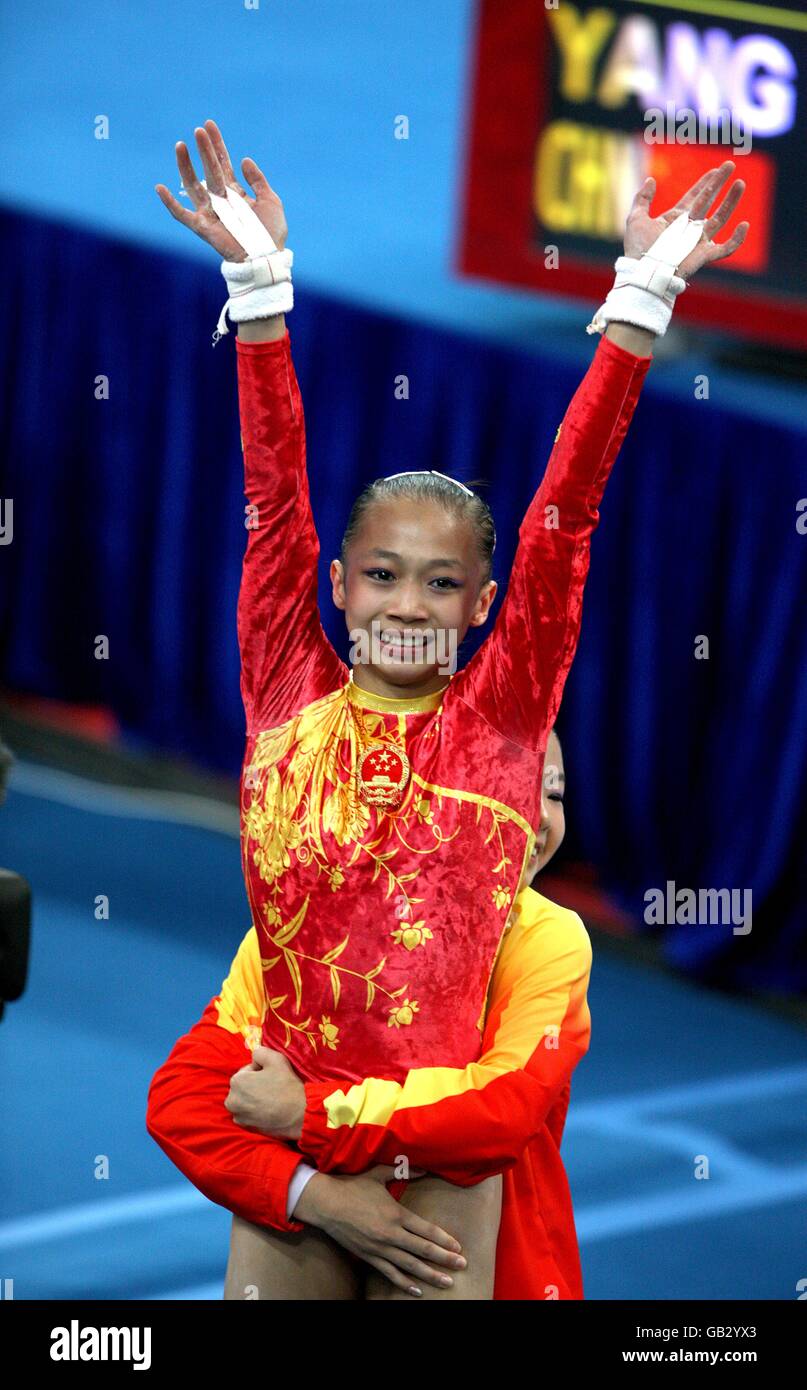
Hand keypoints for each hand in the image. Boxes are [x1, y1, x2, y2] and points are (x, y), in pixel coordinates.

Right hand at [155, 118, 287, 260]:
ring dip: (185, 166)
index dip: (216, 145)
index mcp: (236, 193)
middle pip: (209, 169)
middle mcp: (221, 200)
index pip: (223, 163)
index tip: (209, 124)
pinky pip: (181, 214)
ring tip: (180, 145)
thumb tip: (244, 160)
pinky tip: (159, 188)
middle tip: (198, 130)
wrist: (267, 258)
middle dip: (204, 149)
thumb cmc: (271, 233)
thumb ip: (258, 180)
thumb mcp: (270, 200)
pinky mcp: (202, 227)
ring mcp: (210, 212)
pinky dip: (170, 203)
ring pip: (193, 185)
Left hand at [225, 1046, 304, 1138]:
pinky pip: (248, 1113)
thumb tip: (254, 1057)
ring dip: (255, 1097)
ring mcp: (238, 1116)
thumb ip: (260, 1052)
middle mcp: (231, 1100)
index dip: (262, 1071)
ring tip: (272, 1099)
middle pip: (244, 1086)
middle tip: (274, 1088)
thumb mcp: (276, 1059)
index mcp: (236, 1081)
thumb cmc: (287, 1086)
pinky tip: (270, 1110)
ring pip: (245, 1100)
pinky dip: (256, 1110)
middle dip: (256, 1084)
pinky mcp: (245, 1128)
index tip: (274, 1077)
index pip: (248, 1070)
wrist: (300, 1116)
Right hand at [297, 1167, 467, 1295]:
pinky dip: (404, 1284)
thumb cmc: (353, 1187)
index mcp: (396, 1213)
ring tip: (447, 1282)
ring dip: (430, 1275)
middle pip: (423, 1250)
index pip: (426, 1230)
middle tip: (462, 1266)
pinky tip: (417, 1291)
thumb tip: (424, 1167)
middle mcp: (391, 1234)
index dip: (444, 1240)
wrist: (326, 1204)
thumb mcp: (378, 1174)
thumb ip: (403, 1171)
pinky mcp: (369, 1257)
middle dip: (444, 1259)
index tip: (458, 1247)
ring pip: (409, 1266)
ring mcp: (380, 1248)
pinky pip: (390, 1273)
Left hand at [624, 160, 748, 280]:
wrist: (642, 272)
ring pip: (720, 218)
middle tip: (730, 165)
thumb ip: (642, 199)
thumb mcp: (636, 218)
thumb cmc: (638, 249)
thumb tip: (651, 180)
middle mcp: (690, 228)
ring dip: (731, 201)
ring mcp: (698, 241)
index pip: (695, 196)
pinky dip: (737, 239)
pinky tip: (744, 225)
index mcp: (676, 219)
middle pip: (709, 201)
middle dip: (720, 183)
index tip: (716, 169)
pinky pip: (726, 249)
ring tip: (740, 183)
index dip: (706, 182)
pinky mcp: (704, 255)